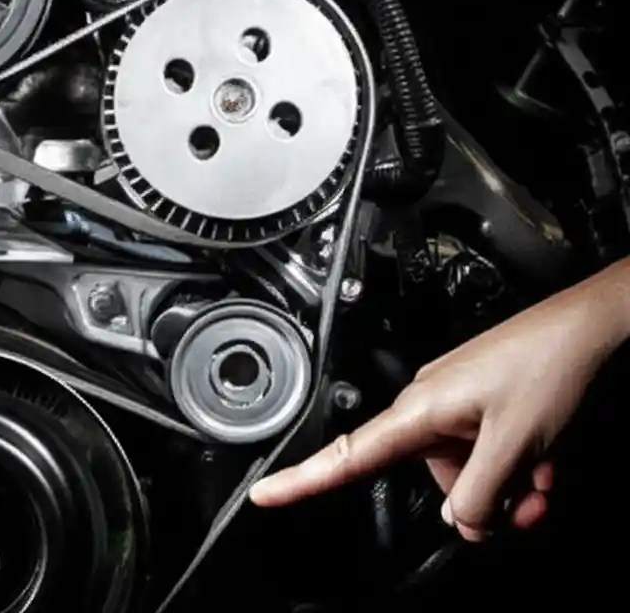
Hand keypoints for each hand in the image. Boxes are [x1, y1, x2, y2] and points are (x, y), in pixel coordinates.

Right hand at [249, 259, 629, 540]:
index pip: (347, 455)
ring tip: (545, 473)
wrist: (585, 327)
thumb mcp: (515, 444)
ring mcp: (454, 407)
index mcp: (418, 410)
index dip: (301, 478)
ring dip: (508, 486)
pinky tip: (543, 462)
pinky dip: (515, 468)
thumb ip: (479, 492)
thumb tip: (462, 522)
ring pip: (468, 474)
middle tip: (529, 501)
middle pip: (435, 481)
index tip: (264, 494)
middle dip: (483, 502)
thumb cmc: (546, 365)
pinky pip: (484, 455)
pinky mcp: (479, 407)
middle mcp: (427, 408)